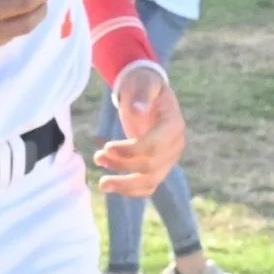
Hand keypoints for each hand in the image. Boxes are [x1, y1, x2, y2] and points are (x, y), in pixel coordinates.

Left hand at [93, 64, 184, 195]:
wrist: (146, 93)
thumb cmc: (143, 86)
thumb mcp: (143, 83)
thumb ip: (141, 95)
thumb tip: (137, 110)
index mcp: (173, 125)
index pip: (154, 146)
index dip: (130, 150)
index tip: (107, 146)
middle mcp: (175, 145)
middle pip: (151, 166)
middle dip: (122, 165)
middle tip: (98, 157)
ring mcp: (169, 158)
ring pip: (150, 181)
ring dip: (125, 185)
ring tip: (102, 183)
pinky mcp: (159, 166)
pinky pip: (148, 186)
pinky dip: (130, 190)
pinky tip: (112, 187)